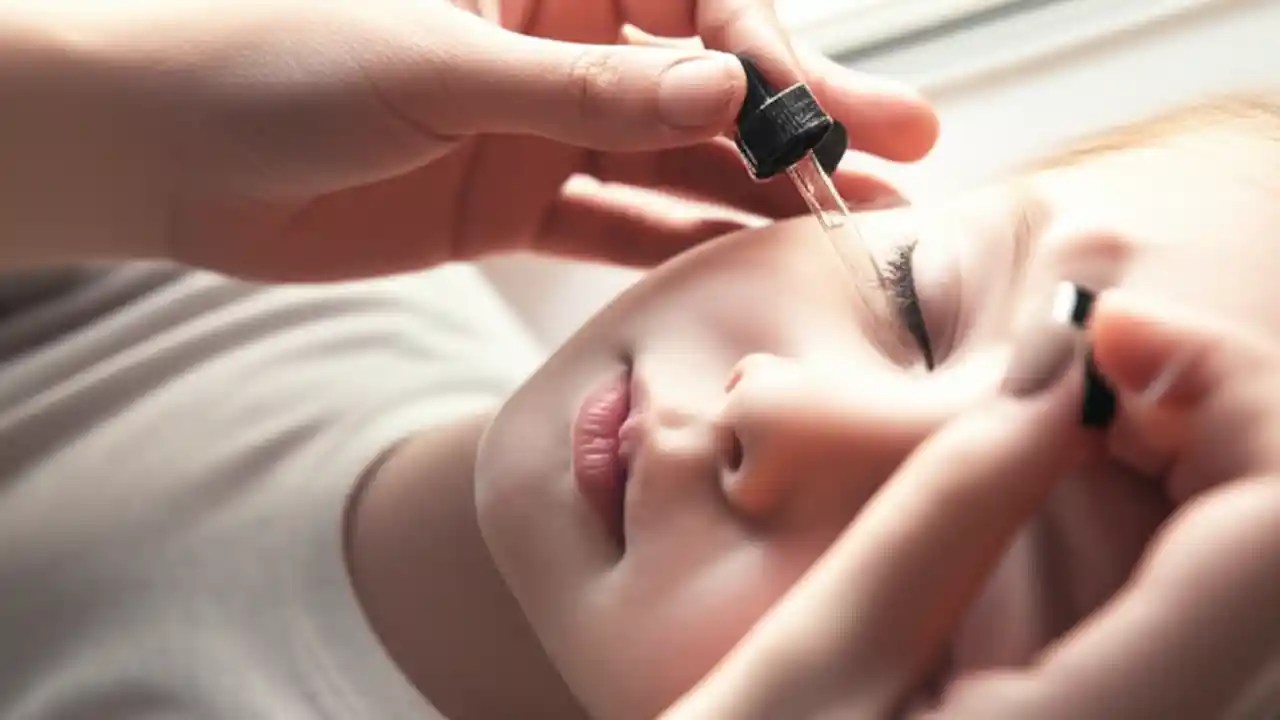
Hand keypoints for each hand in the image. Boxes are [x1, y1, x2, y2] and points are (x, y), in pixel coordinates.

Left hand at [10, 0, 935, 278]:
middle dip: (802, 118)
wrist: (165, 152)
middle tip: (908, 154)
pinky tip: (747, 258)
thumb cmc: (272, 62)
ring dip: (758, 190)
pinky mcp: (510, 201)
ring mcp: (538, 125)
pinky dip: (677, 239)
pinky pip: (615, 220)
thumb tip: (725, 83)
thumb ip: (584, 86)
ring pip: (675, 156)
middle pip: (705, 78)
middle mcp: (555, 42)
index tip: (838, 113)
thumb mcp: (436, 66)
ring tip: (852, 225)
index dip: (777, 53)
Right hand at [664, 290, 1279, 718]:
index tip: (1105, 329)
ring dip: (1197, 467)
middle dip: (1216, 416)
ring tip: (1081, 412)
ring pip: (1253, 588)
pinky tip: (1085, 490)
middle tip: (1092, 362)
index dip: (1226, 390)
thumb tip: (1053, 371)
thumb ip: (946, 512)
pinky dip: (1172, 529)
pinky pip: (1203, 625)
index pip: (1279, 535)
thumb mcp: (814, 668)